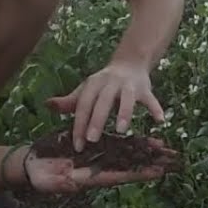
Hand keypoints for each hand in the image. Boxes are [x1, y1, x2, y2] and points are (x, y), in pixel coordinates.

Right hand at [19, 137, 180, 192]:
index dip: (137, 174)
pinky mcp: (91, 146)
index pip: (119, 176)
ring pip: (123, 153)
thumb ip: (61, 183)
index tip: (157, 173)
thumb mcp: (48, 182)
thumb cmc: (38, 177)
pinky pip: (113, 143)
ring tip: (163, 147)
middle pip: (128, 165)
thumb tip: (73, 184)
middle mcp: (97, 169)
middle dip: (148, 163)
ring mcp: (95, 157)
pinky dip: (128, 141)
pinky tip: (142, 138)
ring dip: (142, 151)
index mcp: (90, 179)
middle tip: (171, 160)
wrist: (30, 165)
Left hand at [44, 61, 164, 150]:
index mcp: (93, 85)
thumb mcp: (86, 90)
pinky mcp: (145, 88)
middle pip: (102, 102)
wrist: (129, 63)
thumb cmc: (103, 84)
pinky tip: (160, 121)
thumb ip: (70, 101)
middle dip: (97, 120)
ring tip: (122, 131)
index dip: (78, 124)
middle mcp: (110, 83)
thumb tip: (48, 105)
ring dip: (125, 114)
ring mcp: (128, 85)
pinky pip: (151, 99)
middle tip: (92, 140)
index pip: (83, 105)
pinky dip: (156, 109)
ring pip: (127, 100)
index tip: (76, 145)